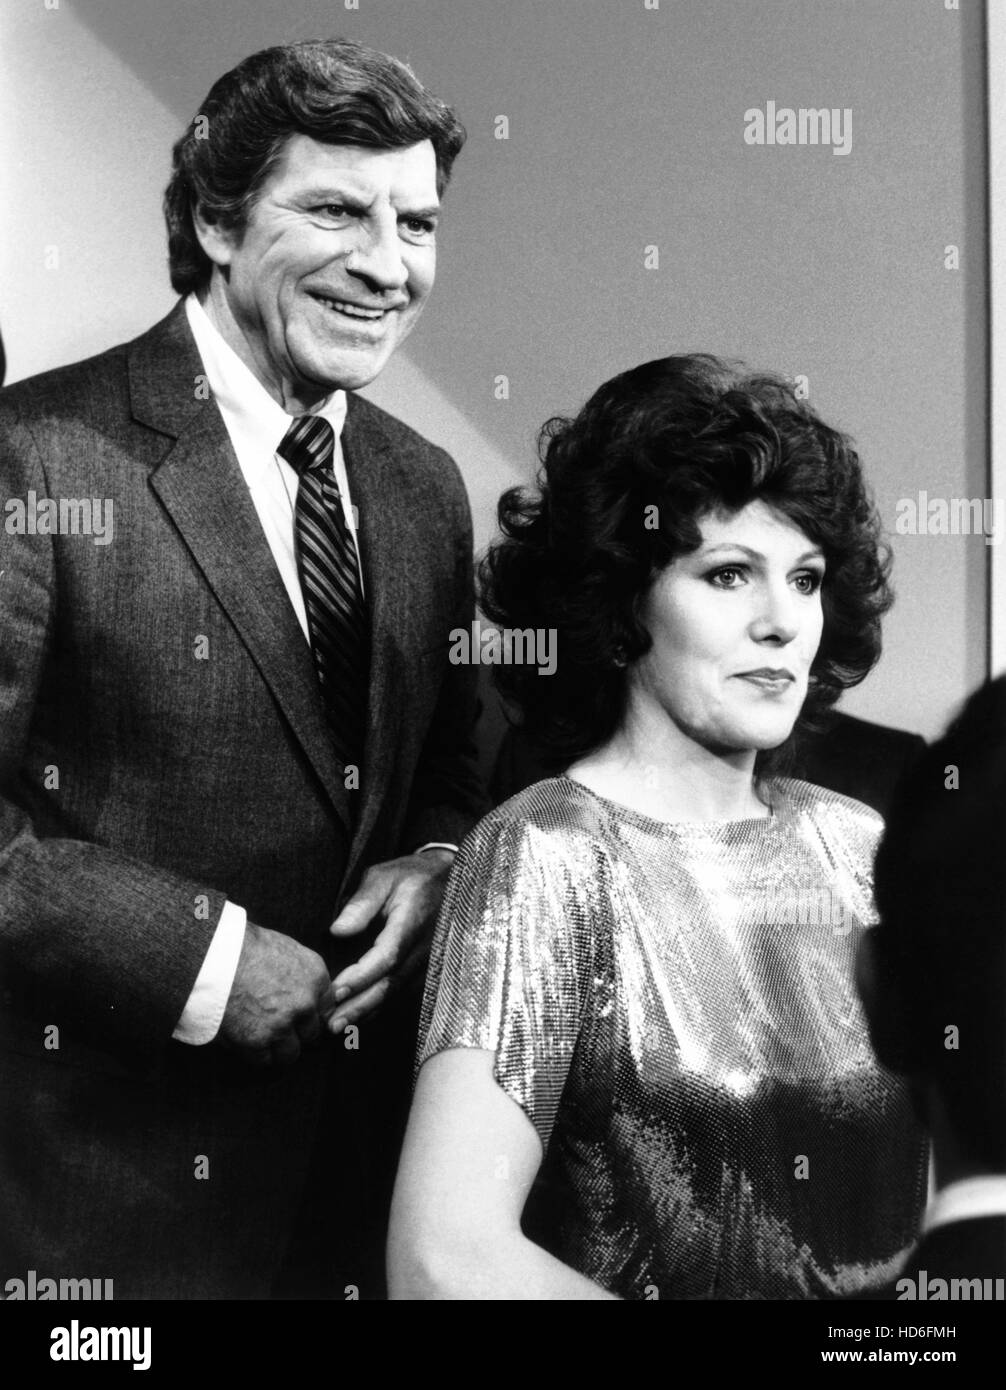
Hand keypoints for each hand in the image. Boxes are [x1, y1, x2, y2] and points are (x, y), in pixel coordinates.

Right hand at [218, 923, 335, 1065]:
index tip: (301, 1016)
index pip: (327, 1007)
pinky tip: (244, 1039)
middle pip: (312, 1032)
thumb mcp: (287, 950)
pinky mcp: (257, 1041)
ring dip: (278, 1049)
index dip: (312, 1013)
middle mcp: (305, 1003)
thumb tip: (306, 994)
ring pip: (291, 1053)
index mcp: (315, 977)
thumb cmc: (245, 946)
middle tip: (278, 1026)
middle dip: (296, 1032)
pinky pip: (264, 1060)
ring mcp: (283, 1025)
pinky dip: (255, 1053)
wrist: (215, 955)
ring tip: (261, 1038)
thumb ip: (302, 976)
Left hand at [326, 850, 454, 1033]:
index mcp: (411, 923)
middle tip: (331, 1025)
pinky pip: (400, 992)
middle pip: (390, 985)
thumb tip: (338, 931)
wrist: (447, 881)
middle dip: (359, 1007)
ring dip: (366, 1013)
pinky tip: (358, 1019)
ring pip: (395, 994)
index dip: (361, 977)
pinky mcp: (425, 969)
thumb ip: (361, 903)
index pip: (386, 957)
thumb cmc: (409, 877)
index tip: (336, 991)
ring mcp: (427, 962)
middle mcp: (422, 949)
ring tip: (338, 1029)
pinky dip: (378, 1007)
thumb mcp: (383, 877)